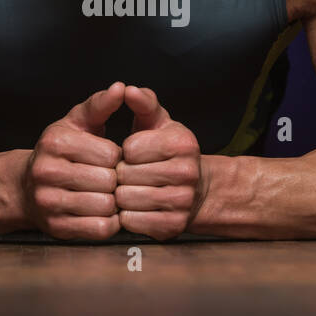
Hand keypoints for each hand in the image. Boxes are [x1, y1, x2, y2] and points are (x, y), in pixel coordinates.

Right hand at [22, 81, 124, 240]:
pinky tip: (102, 211)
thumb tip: (120, 87)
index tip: (111, 159)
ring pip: (106, 206)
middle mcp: (47, 171)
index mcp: (55, 141)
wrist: (25, 188)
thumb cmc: (60, 151)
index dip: (118, 157)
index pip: (111, 153)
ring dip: (114, 202)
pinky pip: (99, 229)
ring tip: (107, 194)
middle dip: (117, 180)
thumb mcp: (76, 122)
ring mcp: (49, 202)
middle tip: (111, 178)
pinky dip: (108, 222)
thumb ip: (99, 105)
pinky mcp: (56, 227)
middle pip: (109, 181)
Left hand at [115, 86, 203, 240]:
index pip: (130, 149)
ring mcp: (182, 202)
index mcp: (183, 143)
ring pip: (126, 199)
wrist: (195, 189)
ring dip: (121, 195)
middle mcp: (187, 172)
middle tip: (129, 174)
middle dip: (120, 173)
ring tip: (129, 189)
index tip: (134, 153)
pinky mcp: (172, 226)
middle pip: (126, 175)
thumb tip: (127, 89)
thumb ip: (142, 103)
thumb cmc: (166, 150)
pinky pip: (132, 221)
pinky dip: (126, 215)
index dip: (125, 151)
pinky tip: (134, 206)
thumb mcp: (157, 122)